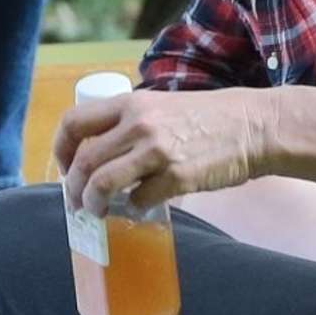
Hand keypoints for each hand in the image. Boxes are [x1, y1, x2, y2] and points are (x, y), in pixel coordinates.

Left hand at [55, 87, 269, 215]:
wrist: (256, 126)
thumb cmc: (212, 117)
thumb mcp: (165, 106)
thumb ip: (133, 124)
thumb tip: (102, 156)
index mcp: (133, 103)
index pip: (74, 122)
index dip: (60, 149)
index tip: (66, 166)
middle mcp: (140, 124)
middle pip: (83, 161)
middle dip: (73, 188)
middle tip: (78, 201)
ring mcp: (157, 151)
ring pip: (100, 184)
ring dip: (92, 204)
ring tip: (98, 211)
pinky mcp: (176, 178)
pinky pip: (137, 200)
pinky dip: (133, 208)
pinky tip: (142, 205)